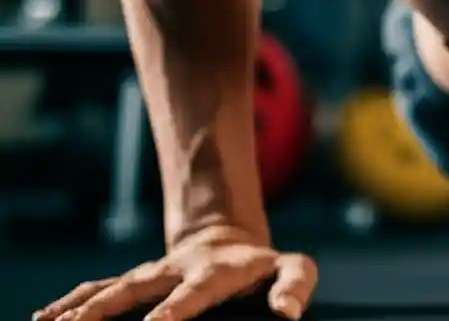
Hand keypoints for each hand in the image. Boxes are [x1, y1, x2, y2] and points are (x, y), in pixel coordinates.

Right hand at [31, 225, 317, 320]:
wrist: (231, 241)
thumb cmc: (265, 268)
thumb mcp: (293, 268)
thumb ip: (295, 286)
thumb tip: (288, 314)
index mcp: (218, 271)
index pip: (197, 290)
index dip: (178, 307)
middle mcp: (178, 270)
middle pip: (139, 287)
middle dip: (108, 307)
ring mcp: (153, 274)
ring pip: (113, 288)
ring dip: (82, 308)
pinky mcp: (137, 280)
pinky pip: (100, 290)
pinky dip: (72, 303)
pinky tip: (47, 318)